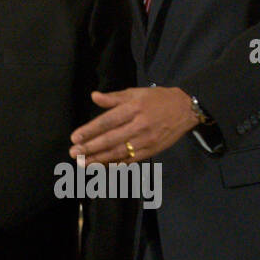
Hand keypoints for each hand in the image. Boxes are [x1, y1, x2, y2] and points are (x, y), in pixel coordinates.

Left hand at [69, 87, 196, 164]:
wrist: (185, 109)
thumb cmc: (158, 99)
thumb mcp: (136, 92)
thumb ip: (114, 98)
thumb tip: (94, 97)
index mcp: (133, 108)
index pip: (107, 121)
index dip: (90, 130)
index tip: (75, 137)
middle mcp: (139, 125)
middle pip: (110, 139)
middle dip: (90, 148)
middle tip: (73, 153)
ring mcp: (146, 140)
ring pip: (119, 153)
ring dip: (99, 160)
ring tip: (83, 164)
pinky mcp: (152, 151)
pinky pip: (131, 160)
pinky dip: (116, 165)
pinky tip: (103, 167)